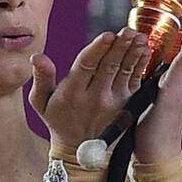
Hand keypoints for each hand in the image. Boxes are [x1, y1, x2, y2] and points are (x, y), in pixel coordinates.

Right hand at [28, 27, 154, 152]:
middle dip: (119, 46)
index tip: (107, 34)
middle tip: (128, 31)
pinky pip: (135, 81)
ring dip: (133, 52)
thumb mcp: (41, 103)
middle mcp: (95, 98)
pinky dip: (140, 64)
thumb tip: (37, 57)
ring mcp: (114, 103)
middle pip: (109, 66)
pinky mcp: (128, 105)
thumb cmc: (58, 121)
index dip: (97, 49)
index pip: (86, 66)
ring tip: (140, 36)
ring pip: (125, 72)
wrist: (80, 151)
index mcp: (73, 93)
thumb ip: (41, 78)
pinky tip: (144, 50)